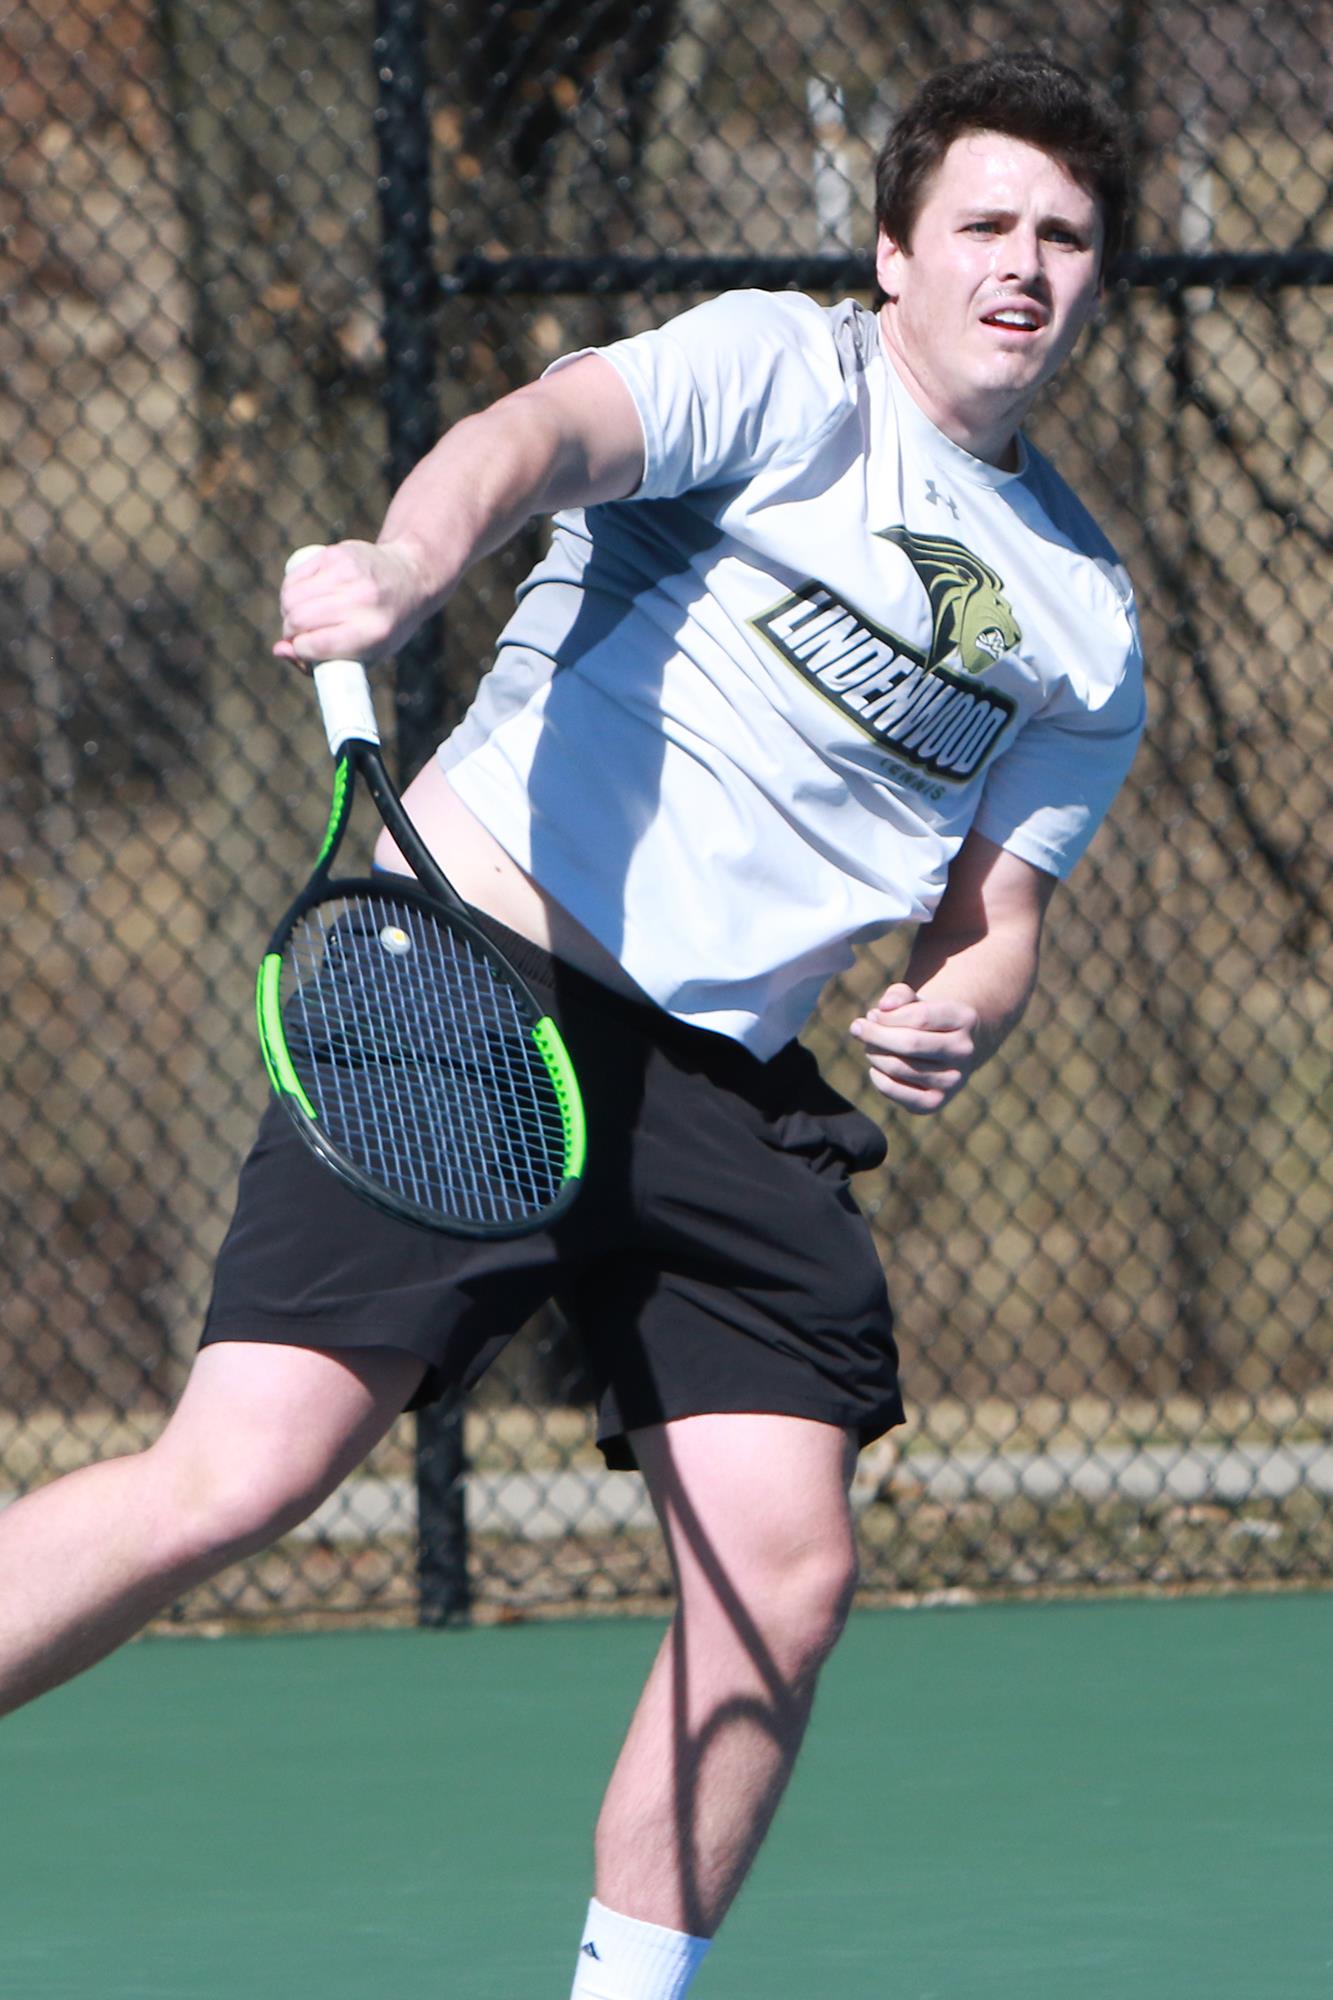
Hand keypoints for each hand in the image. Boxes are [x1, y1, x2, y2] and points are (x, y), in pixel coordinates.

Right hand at [274, 540, 430, 670]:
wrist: (409, 577)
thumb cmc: (384, 625)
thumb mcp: (367, 653)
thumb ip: (323, 661)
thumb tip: (278, 650)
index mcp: (372, 631)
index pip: (316, 645)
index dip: (301, 651)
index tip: (304, 650)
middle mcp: (361, 600)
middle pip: (299, 619)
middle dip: (291, 631)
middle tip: (299, 634)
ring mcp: (348, 572)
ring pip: (291, 598)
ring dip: (288, 611)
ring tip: (302, 616)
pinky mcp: (335, 553)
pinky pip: (294, 577)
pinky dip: (291, 591)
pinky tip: (304, 596)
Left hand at [850, 982, 979, 1114]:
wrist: (949, 1051)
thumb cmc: (926, 1020)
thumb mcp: (917, 1000)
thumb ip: (899, 995)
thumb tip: (884, 1007)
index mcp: (965, 1019)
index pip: (920, 1017)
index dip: (888, 1016)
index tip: (872, 1015)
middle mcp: (964, 1051)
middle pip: (910, 1044)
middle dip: (875, 1035)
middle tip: (857, 1028)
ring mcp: (953, 1080)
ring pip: (899, 1067)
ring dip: (874, 1054)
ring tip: (870, 1046)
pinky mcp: (935, 1103)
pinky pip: (895, 1090)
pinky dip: (877, 1077)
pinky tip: (876, 1067)